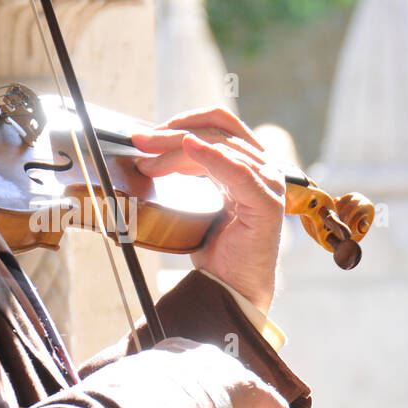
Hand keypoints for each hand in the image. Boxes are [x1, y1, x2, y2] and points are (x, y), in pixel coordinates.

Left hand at [132, 106, 284, 313]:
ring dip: (178, 150)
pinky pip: (239, 173)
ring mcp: (268, 184)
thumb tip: (150, 151)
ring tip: (149, 161)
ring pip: (221, 148)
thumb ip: (188, 170)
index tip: (150, 132)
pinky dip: (213, 157)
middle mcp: (262, 168)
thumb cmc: (214, 248)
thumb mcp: (196, 198)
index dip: (184, 120)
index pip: (219, 124)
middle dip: (171, 136)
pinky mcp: (267, 204)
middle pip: (216, 134)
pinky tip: (191, 148)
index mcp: (248, 163)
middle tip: (139, 143)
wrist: (230, 287)